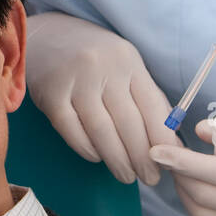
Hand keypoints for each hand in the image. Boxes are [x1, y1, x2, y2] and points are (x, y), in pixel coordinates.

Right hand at [24, 11, 180, 185]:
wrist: (44, 36)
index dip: (162, 140)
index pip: (153, 107)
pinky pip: (72, 131)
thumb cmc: (92, 55)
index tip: (169, 163)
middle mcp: (103, 68)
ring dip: (117, 160)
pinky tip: (97, 158)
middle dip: (142, 157)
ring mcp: (74, 81)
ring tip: (126, 176)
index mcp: (128, 61)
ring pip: (101, 130)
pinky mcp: (50, 95)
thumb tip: (170, 140)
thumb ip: (146, 96)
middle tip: (150, 179)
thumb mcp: (124, 64)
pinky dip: (87, 149)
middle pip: (128, 123)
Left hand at [149, 113, 215, 215]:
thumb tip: (198, 130)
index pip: (210, 172)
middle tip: (171, 155)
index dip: (178, 161)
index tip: (155, 150)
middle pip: (201, 196)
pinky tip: (203, 191)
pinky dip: (200, 212)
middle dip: (179, 175)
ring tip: (186, 172)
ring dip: (185, 194)